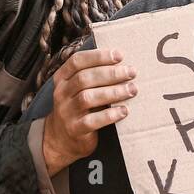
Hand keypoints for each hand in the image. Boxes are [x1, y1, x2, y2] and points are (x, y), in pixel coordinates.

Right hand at [42, 48, 137, 175]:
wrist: (60, 138)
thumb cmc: (78, 107)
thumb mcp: (78, 88)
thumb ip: (93, 75)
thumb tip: (123, 61)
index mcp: (62, 78)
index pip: (77, 61)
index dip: (98, 56)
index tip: (119, 55)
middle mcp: (61, 93)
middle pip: (84, 78)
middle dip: (111, 73)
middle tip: (131, 72)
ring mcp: (66, 112)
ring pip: (88, 98)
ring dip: (113, 92)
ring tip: (132, 90)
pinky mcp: (75, 129)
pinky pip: (92, 121)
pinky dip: (110, 115)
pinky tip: (124, 111)